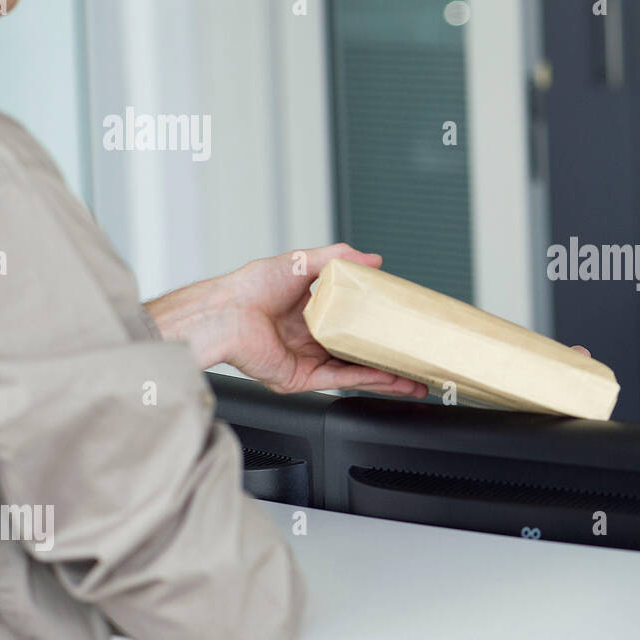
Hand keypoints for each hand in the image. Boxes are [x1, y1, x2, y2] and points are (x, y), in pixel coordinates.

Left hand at [147, 244, 428, 396]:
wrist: (225, 314)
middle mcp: (309, 339)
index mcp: (309, 313)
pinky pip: (341, 380)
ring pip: (355, 370)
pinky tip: (390, 379)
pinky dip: (367, 380)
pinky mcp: (301, 378)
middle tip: (414, 359)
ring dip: (386, 375)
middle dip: (388, 358)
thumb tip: (372, 258)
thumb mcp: (300, 262)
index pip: (351, 322)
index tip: (400, 326)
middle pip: (358, 352)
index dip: (376, 325)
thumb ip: (337, 258)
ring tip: (413, 378)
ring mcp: (307, 360)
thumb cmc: (249, 288)